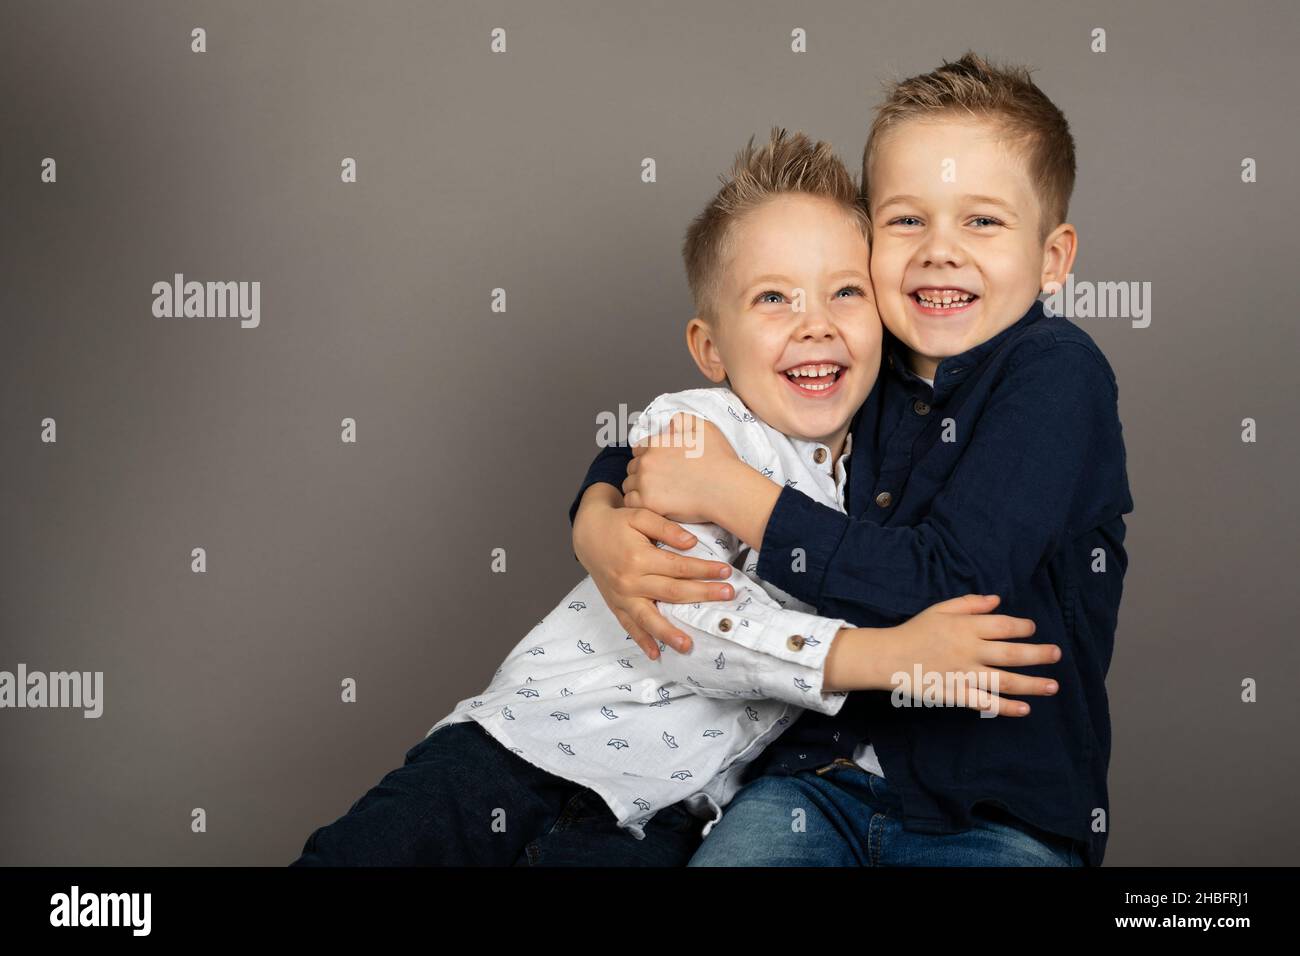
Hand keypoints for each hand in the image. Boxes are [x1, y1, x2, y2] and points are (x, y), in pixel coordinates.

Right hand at [572, 484, 734, 659]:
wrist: (587, 532)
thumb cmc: (617, 522)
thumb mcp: (640, 515)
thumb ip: (666, 528)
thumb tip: (692, 543)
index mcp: (639, 557)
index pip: (679, 567)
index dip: (704, 570)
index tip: (726, 571)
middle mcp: (630, 581)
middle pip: (672, 593)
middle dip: (702, 595)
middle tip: (728, 595)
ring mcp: (622, 596)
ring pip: (649, 619)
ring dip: (669, 633)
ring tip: (688, 645)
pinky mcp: (615, 605)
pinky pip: (629, 626)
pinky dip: (641, 641)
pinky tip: (654, 654)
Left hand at [624, 413, 738, 524]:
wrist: (725, 488)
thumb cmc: (719, 460)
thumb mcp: (703, 428)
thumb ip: (683, 420)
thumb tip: (670, 424)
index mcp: (657, 443)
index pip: (638, 448)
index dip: (646, 456)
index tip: (656, 464)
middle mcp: (647, 462)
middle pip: (632, 467)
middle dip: (642, 472)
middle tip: (656, 481)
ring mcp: (645, 483)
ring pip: (629, 485)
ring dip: (638, 488)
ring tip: (654, 494)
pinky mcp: (648, 504)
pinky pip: (630, 503)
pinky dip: (638, 504)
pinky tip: (651, 505)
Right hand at [829, 594, 1058, 716]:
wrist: (889, 657)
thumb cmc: (916, 631)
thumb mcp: (940, 609)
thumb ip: (969, 604)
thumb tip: (997, 600)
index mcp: (966, 627)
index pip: (1003, 626)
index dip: (1023, 627)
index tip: (1032, 630)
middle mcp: (969, 650)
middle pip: (1011, 653)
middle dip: (1038, 654)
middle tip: (1056, 654)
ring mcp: (964, 674)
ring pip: (1004, 680)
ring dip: (1031, 684)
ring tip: (1052, 686)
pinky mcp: (956, 694)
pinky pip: (985, 702)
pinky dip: (1006, 707)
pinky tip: (1024, 709)